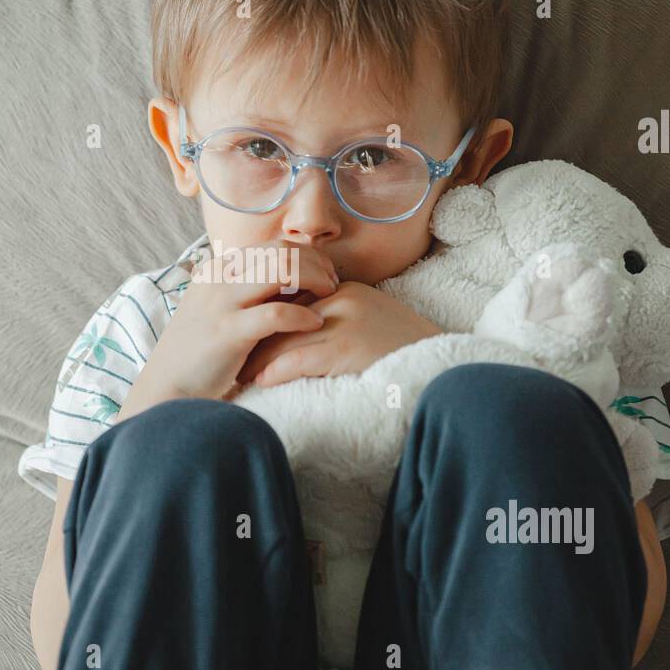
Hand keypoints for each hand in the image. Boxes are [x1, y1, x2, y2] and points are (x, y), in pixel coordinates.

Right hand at [120, 239, 338, 416]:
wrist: (167, 388)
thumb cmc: (198, 354)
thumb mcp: (217, 312)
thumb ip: (245, 294)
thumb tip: (287, 282)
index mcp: (217, 270)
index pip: (272, 246)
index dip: (305, 255)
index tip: (324, 273)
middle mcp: (218, 278)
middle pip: (280, 252)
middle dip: (316, 263)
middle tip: (333, 284)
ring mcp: (222, 303)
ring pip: (281, 270)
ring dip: (314, 280)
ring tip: (329, 297)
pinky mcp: (228, 332)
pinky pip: (276, 313)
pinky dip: (302, 315)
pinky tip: (315, 324)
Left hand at [237, 281, 443, 387]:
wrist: (439, 364)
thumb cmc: (398, 349)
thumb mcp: (364, 320)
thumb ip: (330, 317)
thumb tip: (291, 329)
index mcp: (342, 288)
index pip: (289, 297)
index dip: (262, 317)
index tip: (241, 333)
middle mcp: (340, 298)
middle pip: (281, 315)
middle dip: (253, 336)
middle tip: (230, 354)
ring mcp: (344, 322)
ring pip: (285, 338)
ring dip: (257, 358)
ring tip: (237, 372)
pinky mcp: (347, 348)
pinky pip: (299, 359)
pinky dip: (275, 370)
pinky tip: (260, 381)